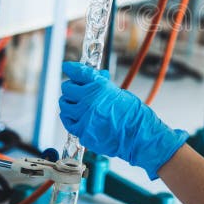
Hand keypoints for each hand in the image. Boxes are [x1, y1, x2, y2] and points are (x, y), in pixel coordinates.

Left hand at [59, 61, 187, 179]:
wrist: (138, 135)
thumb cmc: (133, 115)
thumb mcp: (119, 92)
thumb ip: (103, 85)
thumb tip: (97, 77)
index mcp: (99, 86)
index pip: (78, 72)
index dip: (71, 68)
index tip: (68, 67)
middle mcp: (89, 100)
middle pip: (67, 88)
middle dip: (72, 87)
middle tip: (76, 90)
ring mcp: (84, 117)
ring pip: (64, 106)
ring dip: (69, 103)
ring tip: (76, 105)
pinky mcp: (82, 132)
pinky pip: (69, 122)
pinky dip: (71, 119)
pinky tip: (76, 118)